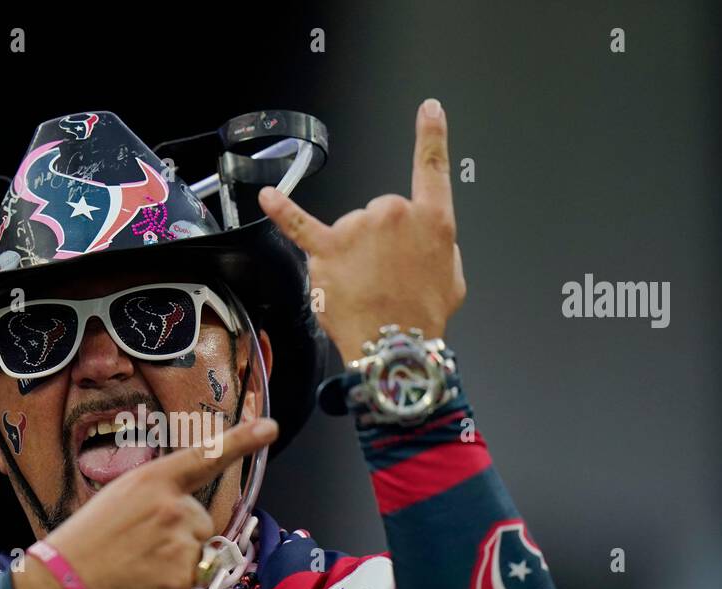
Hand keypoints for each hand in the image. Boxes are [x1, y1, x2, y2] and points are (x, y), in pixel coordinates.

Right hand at [13, 417, 278, 588]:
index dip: (241, 440)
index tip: (269, 428)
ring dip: (174, 565)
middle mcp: (175, 511)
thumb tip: (187, 524)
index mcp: (154, 482)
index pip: (206, 457)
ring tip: (134, 569)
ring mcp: (181, 550)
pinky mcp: (181, 586)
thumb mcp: (119, 501)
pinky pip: (187, 586)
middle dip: (180, 536)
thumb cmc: (83, 542)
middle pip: (201, 523)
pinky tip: (138, 588)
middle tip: (137, 548)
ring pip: (197, 557)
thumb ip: (159, 502)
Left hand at [259, 98, 466, 362]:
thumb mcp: (452, 277)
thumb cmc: (423, 316)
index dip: (431, 135)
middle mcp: (394, 214)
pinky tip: (268, 199)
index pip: (432, 167)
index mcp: (432, 219)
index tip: (428, 110)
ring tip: (365, 286)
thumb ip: (437, 246)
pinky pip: (299, 224)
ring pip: (349, 228)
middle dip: (380, 241)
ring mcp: (357, 228)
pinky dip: (282, 211)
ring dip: (352, 254)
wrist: (397, 345)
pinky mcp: (327, 249)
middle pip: (379, 212)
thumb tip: (419, 241)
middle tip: (387, 275)